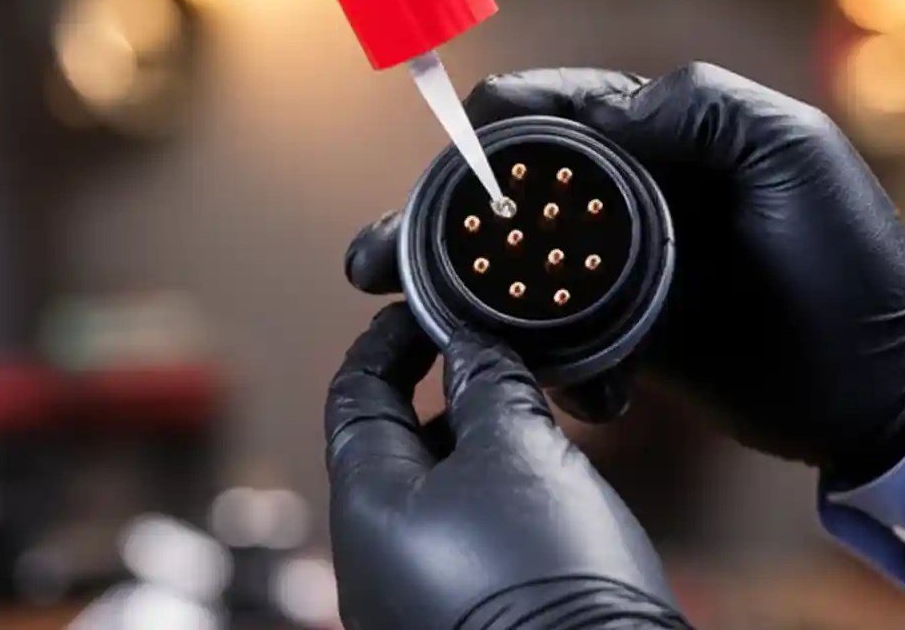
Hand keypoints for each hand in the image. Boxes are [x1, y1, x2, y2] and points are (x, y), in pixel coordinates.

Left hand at [326, 304, 687, 629]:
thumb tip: (472, 349)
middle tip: (500, 352)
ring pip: (440, 489)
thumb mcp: (518, 453)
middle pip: (397, 442)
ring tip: (535, 412)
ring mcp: (418, 594)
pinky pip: (468, 533)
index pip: (356, 395)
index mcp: (367, 506)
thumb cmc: (547, 580)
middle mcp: (377, 557)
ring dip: (480, 440)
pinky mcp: (462, 616)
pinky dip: (498, 490)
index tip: (428, 305)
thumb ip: (486, 385)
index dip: (390, 340)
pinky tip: (548, 480)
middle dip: (447, 389)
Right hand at [344, 63, 904, 481]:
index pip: (549, 117)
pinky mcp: (627, 342)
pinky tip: (580, 391)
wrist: (880, 379)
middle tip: (380, 259)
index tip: (453, 172)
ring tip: (413, 322)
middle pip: (506, 202)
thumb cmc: (849, 256)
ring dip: (460, 300)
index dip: (487, 135)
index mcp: (659, 144)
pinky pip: (558, 345)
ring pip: (515, 276)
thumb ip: (698, 107)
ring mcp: (622, 276)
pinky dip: (547, 366)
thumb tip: (606, 115)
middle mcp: (628, 205)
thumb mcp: (790, 150)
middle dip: (436, 226)